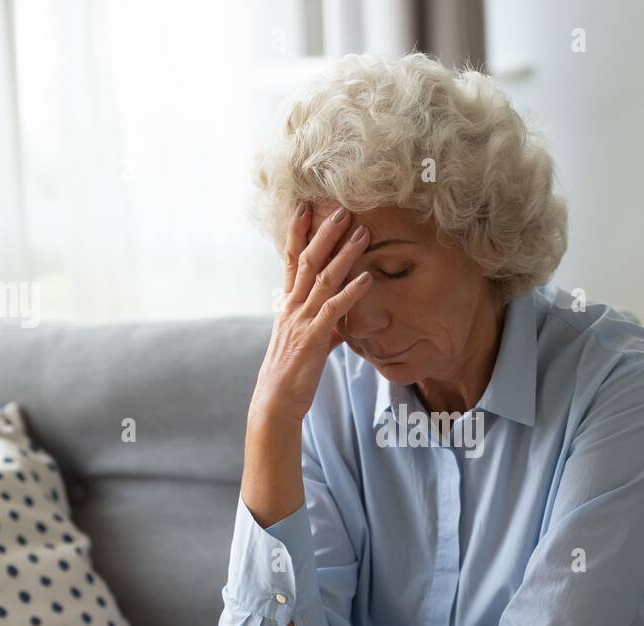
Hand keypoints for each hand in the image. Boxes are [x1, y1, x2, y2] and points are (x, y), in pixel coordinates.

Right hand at [250, 202, 373, 425]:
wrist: (276, 400)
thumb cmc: (291, 373)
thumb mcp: (307, 344)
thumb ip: (323, 329)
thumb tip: (339, 327)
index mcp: (287, 305)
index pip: (291, 261)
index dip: (297, 233)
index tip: (305, 208)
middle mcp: (292, 307)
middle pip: (308, 260)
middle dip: (325, 233)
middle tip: (343, 210)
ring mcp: (301, 320)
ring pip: (324, 278)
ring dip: (345, 254)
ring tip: (362, 233)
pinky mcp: (314, 338)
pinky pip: (334, 309)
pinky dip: (352, 292)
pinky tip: (368, 278)